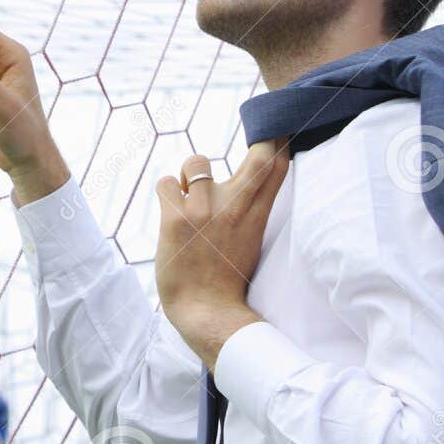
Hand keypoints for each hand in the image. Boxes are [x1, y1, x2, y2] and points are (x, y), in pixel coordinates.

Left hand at [154, 139, 290, 368]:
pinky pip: (165, 183)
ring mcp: (206, 211)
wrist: (207, 312)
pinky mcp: (177, 219)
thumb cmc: (225, 278)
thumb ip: (252, 211)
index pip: (276, 169)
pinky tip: (170, 211)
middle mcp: (235, 207)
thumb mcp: (250, 241)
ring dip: (188, 176)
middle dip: (264, 140)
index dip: (278, 142)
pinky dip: (165, 192)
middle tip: (260, 139)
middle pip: (259, 157)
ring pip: (195, 162)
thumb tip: (251, 184)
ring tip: (188, 200)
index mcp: (256, 216)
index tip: (276, 131)